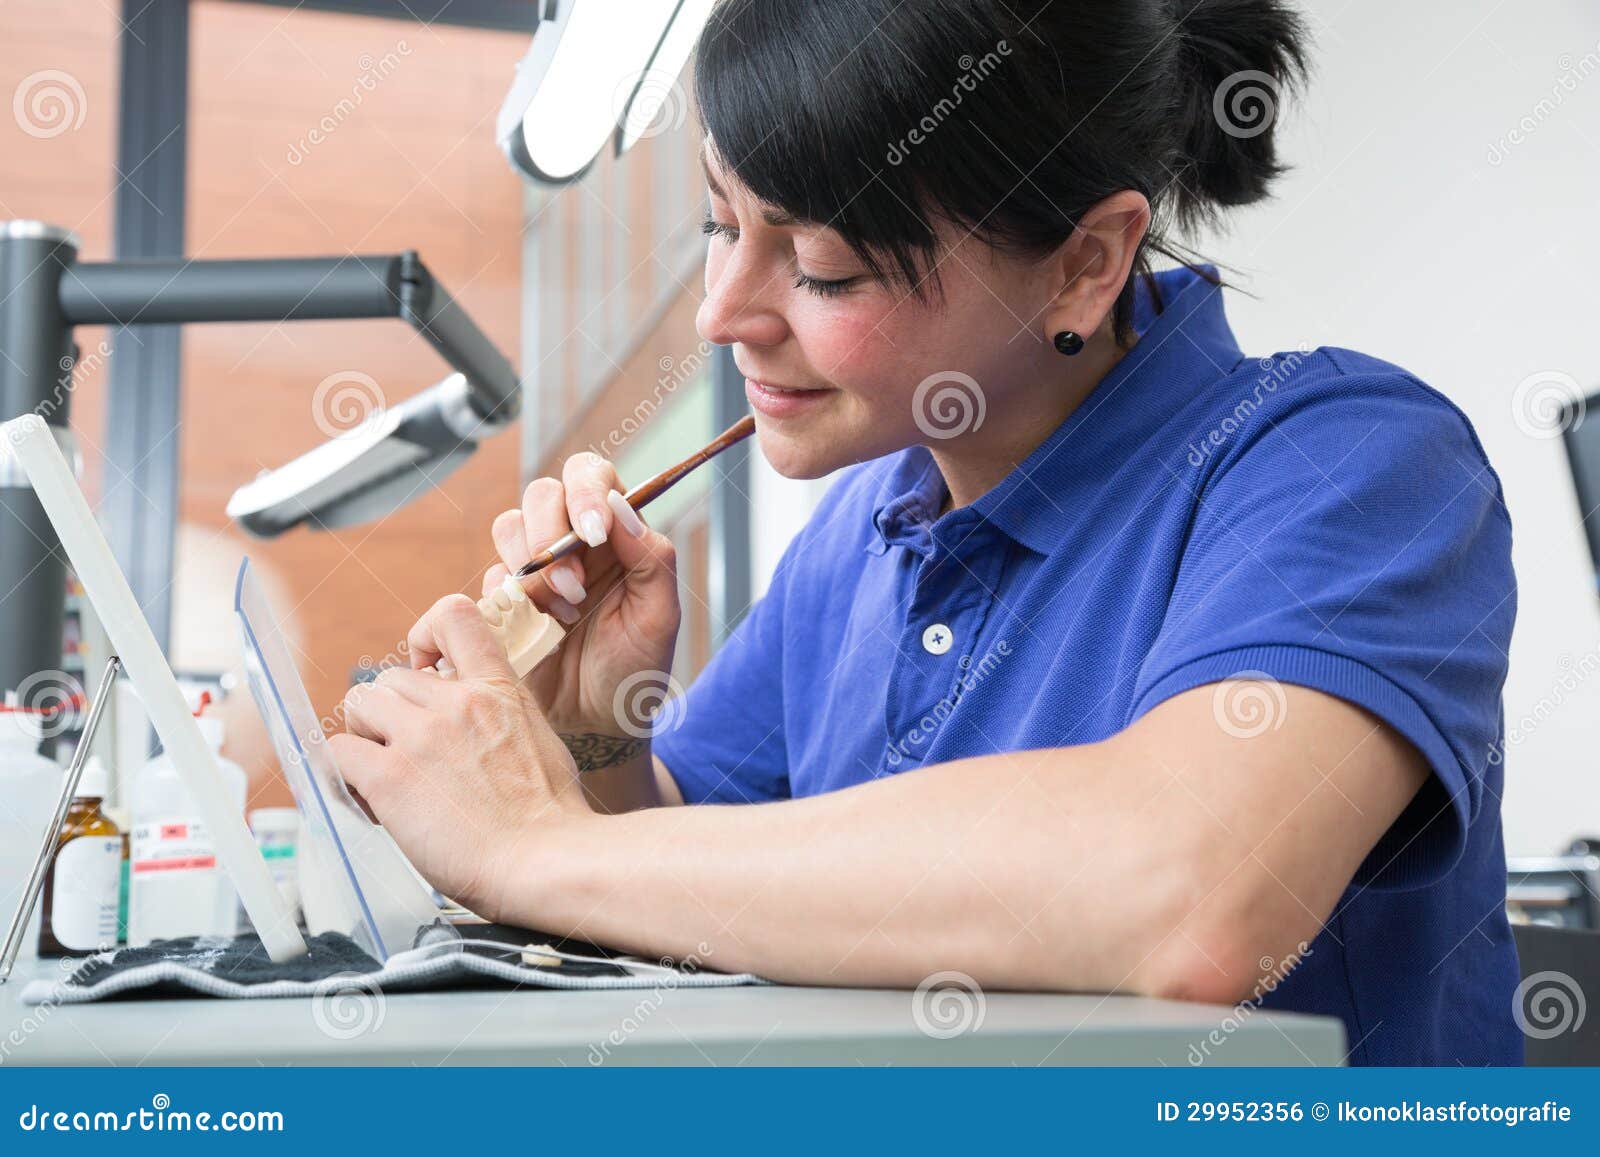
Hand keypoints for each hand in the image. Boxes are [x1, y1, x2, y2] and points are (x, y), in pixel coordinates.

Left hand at [331, 597, 590, 918]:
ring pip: (358, 704)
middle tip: (404, 752)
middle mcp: (456, 702)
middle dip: (390, 714)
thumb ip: (499, 714)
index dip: (424, 638)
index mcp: (497, 689)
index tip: (424, 670)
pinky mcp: (389, 776)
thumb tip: (476, 720)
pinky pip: (338, 752)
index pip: (453, 616)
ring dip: (365, 737)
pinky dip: (346, 774)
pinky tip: (372, 799)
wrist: (545, 859)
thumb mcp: (537, 737)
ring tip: (385, 772)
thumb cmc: (550, 816)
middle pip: (389, 677)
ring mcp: (420, 736)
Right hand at [407, 453, 680, 744]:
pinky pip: (492, 578)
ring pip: (508, 527)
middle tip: (574, 586)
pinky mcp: (504, 601)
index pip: (591, 476)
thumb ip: (652, 558)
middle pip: (542, 493)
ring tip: (563, 612)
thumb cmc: (636, 670)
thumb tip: (621, 506)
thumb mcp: (660, 617)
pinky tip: (542, 631)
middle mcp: (571, 541)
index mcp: (615, 533)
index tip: (594, 532)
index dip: (586, 491)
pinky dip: (511, 599)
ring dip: (532, 566)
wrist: (598, 726)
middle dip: (550, 532)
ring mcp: (535, 569)